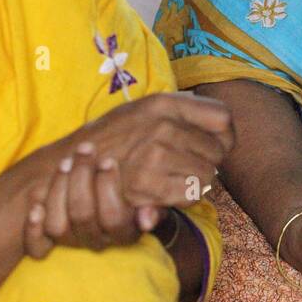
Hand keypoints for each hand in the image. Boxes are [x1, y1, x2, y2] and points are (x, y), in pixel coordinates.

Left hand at [23, 143, 142, 256]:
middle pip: (83, 215)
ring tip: (66, 162)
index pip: (113, 217)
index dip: (109, 187)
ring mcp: (72, 242)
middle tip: (85, 150)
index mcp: (123, 232)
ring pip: (58, 225)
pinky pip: (38, 247)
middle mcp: (97, 240)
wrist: (113, 202)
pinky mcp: (50, 244)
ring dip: (59, 190)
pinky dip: (32, 229)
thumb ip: (153, 203)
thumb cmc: (132, 192)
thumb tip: (146, 218)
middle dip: (82, 177)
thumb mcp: (150, 196)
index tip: (108, 159)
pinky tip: (35, 207)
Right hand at [45, 92, 231, 218]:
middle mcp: (162, 124)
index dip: (224, 136)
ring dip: (197, 182)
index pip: (223, 118)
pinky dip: (184, 199)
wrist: (74, 164)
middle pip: (218, 150)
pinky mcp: (147, 183)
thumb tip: (226, 125)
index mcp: (165, 103)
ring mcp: (154, 153)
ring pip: (207, 175)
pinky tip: (169, 194)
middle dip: (208, 162)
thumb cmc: (114, 137)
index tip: (213, 146)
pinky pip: (190, 194)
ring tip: (176, 180)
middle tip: (187, 168)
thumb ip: (184, 110)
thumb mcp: (146, 109)